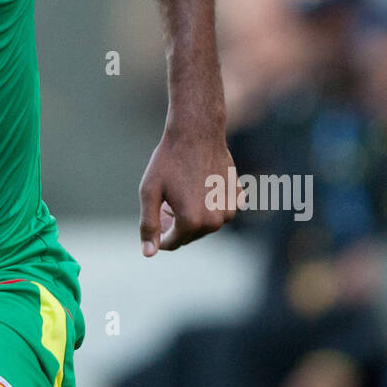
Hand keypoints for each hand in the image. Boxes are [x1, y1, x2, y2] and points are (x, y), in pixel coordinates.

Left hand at [138, 128, 238, 255]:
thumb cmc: (169, 160)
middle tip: (165, 201)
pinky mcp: (237, 198)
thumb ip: (148, 225)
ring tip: (181, 192)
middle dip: (175, 224)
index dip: (159, 233)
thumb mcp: (150, 191)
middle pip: (189, 236)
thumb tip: (149, 253)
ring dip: (193, 216)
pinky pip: (219, 211)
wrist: (197, 132)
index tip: (155, 215)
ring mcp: (229, 211)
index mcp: (191, 222)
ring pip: (205, 225)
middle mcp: (214, 222)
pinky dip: (209, 205)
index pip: (172, 243)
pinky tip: (200, 186)